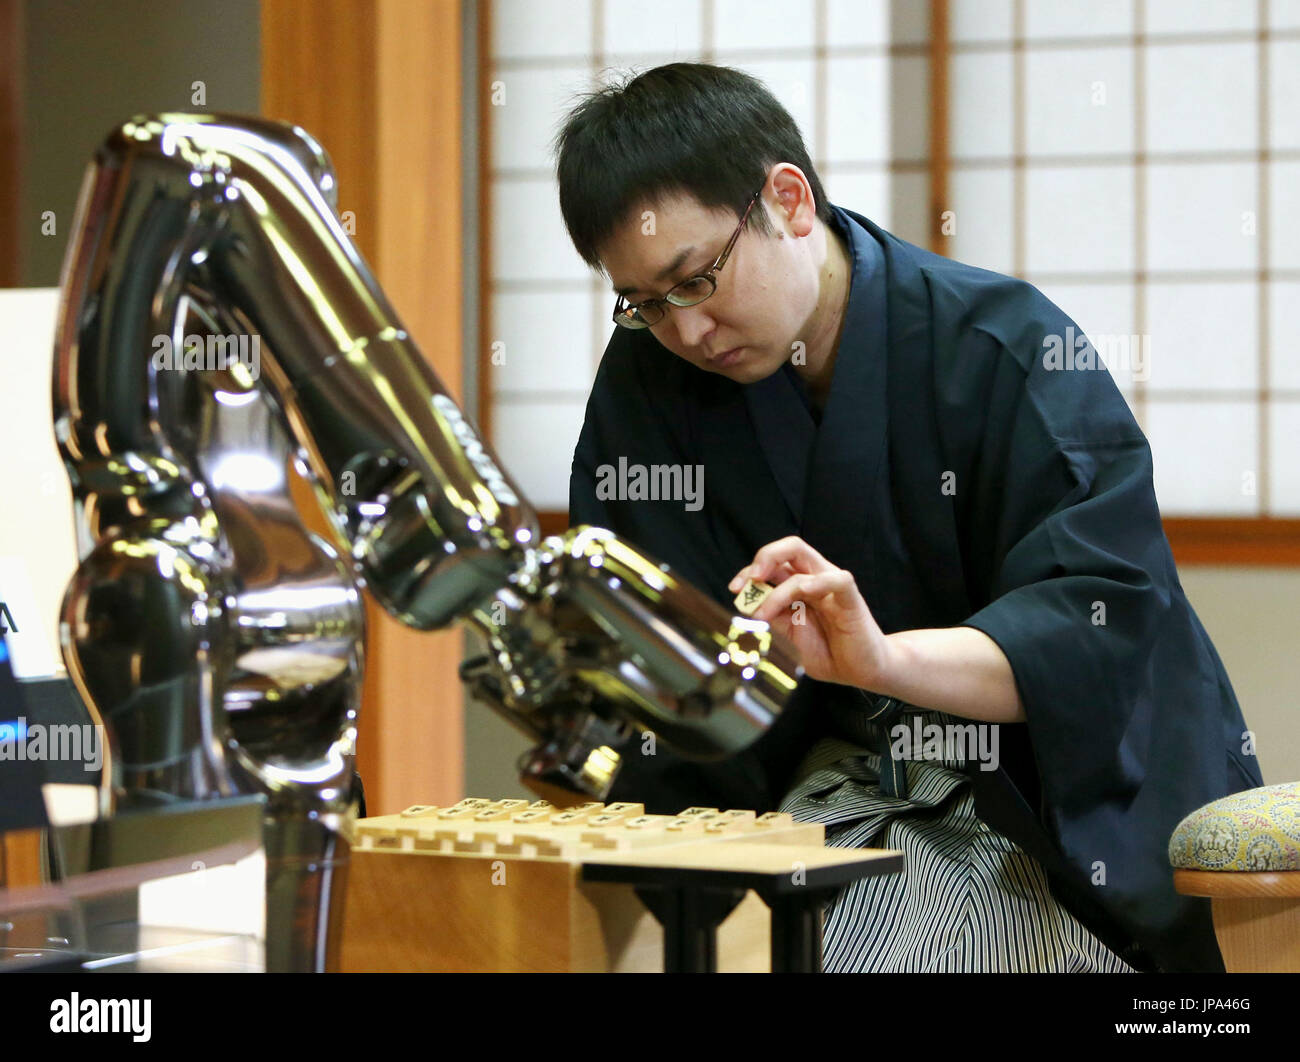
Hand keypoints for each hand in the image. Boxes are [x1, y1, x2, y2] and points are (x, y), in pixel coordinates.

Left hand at [727, 536, 892, 690]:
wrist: (863, 672)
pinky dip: (818, 581)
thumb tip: (749, 604)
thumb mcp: (793, 636)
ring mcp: (834, 587)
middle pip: (791, 548)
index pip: (775, 563)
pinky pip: (838, 580)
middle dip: (763, 558)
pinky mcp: (852, 600)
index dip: (750, 571)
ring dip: (776, 590)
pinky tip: (805, 592)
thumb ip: (776, 618)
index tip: (734, 590)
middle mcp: (817, 580)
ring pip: (805, 562)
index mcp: (802, 586)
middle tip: (747, 581)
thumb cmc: (830, 653)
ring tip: (762, 615)